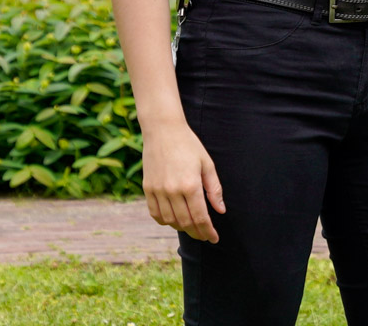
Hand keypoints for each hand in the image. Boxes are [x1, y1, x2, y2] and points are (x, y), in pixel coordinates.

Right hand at [140, 121, 224, 242]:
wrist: (163, 130)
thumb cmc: (189, 145)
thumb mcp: (207, 164)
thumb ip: (214, 189)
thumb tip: (220, 210)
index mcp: (191, 185)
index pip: (201, 217)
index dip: (208, 231)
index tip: (214, 238)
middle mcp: (173, 191)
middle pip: (186, 223)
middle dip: (197, 233)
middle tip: (205, 236)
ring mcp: (158, 191)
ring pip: (170, 221)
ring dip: (182, 228)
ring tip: (191, 227)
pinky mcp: (148, 188)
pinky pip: (155, 213)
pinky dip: (165, 221)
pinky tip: (173, 220)